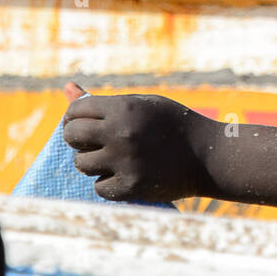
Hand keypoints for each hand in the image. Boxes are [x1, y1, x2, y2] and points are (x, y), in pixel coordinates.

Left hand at [62, 93, 214, 203]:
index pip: (75, 111)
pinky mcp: (131, 186)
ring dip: (93, 163)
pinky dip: (109, 184)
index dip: (75, 117)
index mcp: (125, 108)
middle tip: (94, 142)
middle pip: (71, 136)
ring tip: (114, 158)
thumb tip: (67, 87)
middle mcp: (122, 133)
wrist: (210, 155)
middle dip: (78, 139)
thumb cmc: (174, 124)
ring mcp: (126, 161)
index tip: (84, 123)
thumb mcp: (144, 104)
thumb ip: (104, 102)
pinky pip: (99, 188)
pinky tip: (126, 175)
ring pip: (82, 163)